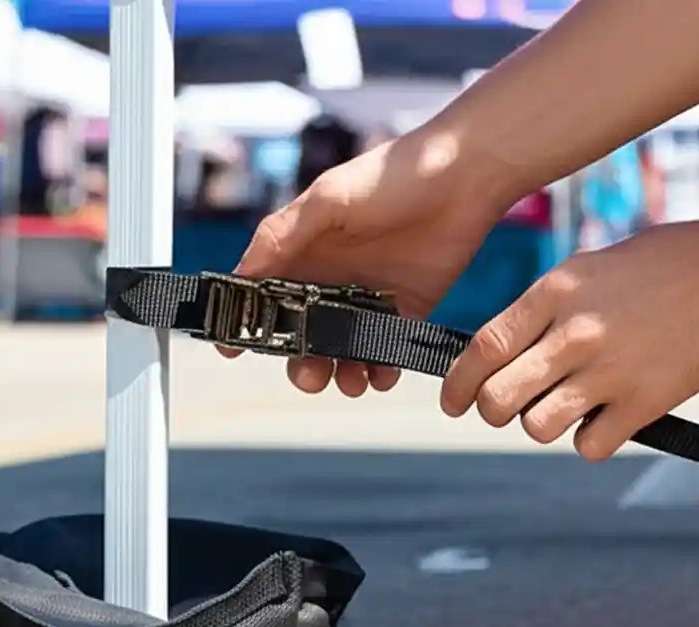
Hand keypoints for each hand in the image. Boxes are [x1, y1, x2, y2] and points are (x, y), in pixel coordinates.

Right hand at [224, 131, 515, 396]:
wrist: (465, 176)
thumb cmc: (392, 174)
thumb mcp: (328, 197)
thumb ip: (283, 235)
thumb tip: (242, 273)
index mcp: (301, 252)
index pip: (260, 294)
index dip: (244, 323)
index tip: (233, 350)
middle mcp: (328, 279)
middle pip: (299, 336)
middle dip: (299, 363)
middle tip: (311, 377)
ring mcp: (365, 297)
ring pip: (340, 350)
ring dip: (339, 373)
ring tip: (351, 381)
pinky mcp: (404, 309)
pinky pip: (384, 350)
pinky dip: (380, 369)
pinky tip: (382, 374)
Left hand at [440, 217, 698, 460]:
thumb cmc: (655, 266)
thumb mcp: (582, 271)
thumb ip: (537, 312)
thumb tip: (494, 357)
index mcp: (553, 292)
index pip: (483, 349)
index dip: (458, 384)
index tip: (453, 402)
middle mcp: (575, 332)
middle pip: (499, 398)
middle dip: (492, 411)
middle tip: (505, 409)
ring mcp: (612, 369)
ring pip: (537, 426)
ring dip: (541, 424)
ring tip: (562, 406)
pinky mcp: (648, 400)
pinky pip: (590, 445)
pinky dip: (589, 439)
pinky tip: (602, 418)